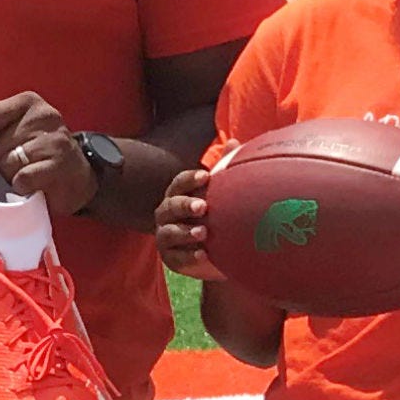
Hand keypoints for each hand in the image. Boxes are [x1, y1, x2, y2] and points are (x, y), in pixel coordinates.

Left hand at [0, 93, 96, 214]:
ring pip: (7, 164)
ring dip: (10, 177)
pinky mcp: (61, 162)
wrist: (77, 178)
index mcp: (26, 102)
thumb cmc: (36, 158)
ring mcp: (54, 137)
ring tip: (28, 173)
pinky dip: (22, 187)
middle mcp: (43, 114)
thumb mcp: (10, 142)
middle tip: (15, 169)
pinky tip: (34, 184)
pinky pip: (22, 179)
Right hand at [154, 163, 219, 281]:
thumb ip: (226, 168)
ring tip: (203, 233)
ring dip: (184, 232)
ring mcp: (166, 237)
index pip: (179, 184)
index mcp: (179, 195)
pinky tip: (204, 255)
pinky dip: (188, 256)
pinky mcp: (171, 258)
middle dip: (184, 205)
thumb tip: (233, 141)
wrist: (218, 253)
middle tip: (203, 207)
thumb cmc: (217, 217)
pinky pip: (175, 257)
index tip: (205, 177)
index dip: (189, 179)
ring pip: (169, 232)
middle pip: (170, 206)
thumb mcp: (223, 194)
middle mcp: (167, 215)